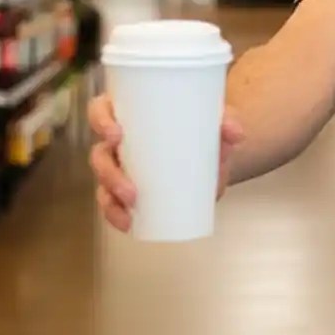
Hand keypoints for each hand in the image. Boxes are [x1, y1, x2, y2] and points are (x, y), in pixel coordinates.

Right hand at [87, 94, 245, 232]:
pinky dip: (116, 213)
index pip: (100, 110)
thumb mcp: (214, 120)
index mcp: (128, 112)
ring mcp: (121, 165)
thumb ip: (227, 122)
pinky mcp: (129, 188)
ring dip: (111, 197)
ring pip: (103, 180)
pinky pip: (113, 201)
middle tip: (130, 187)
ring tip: (132, 207)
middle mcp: (118, 139)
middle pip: (99, 152)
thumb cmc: (202, 124)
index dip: (101, 121)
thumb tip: (235, 132)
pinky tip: (128, 224)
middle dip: (108, 172)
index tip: (116, 134)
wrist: (210, 148)